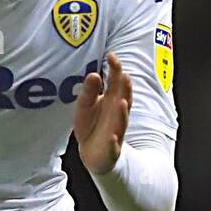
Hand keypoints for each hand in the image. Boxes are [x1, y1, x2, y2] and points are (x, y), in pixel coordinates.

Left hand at [73, 52, 131, 174]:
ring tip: (120, 102)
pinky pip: (113, 146)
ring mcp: (116, 132)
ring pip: (121, 122)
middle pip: (123, 99)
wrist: (93, 154)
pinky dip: (113, 142)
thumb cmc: (91, 125)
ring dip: (122, 113)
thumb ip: (89, 91)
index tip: (111, 56)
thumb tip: (93, 74)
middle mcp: (117, 114)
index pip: (116, 82)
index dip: (115, 70)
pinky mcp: (112, 150)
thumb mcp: (85, 106)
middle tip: (124, 76)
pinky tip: (111, 137)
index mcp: (111, 100)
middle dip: (125, 89)